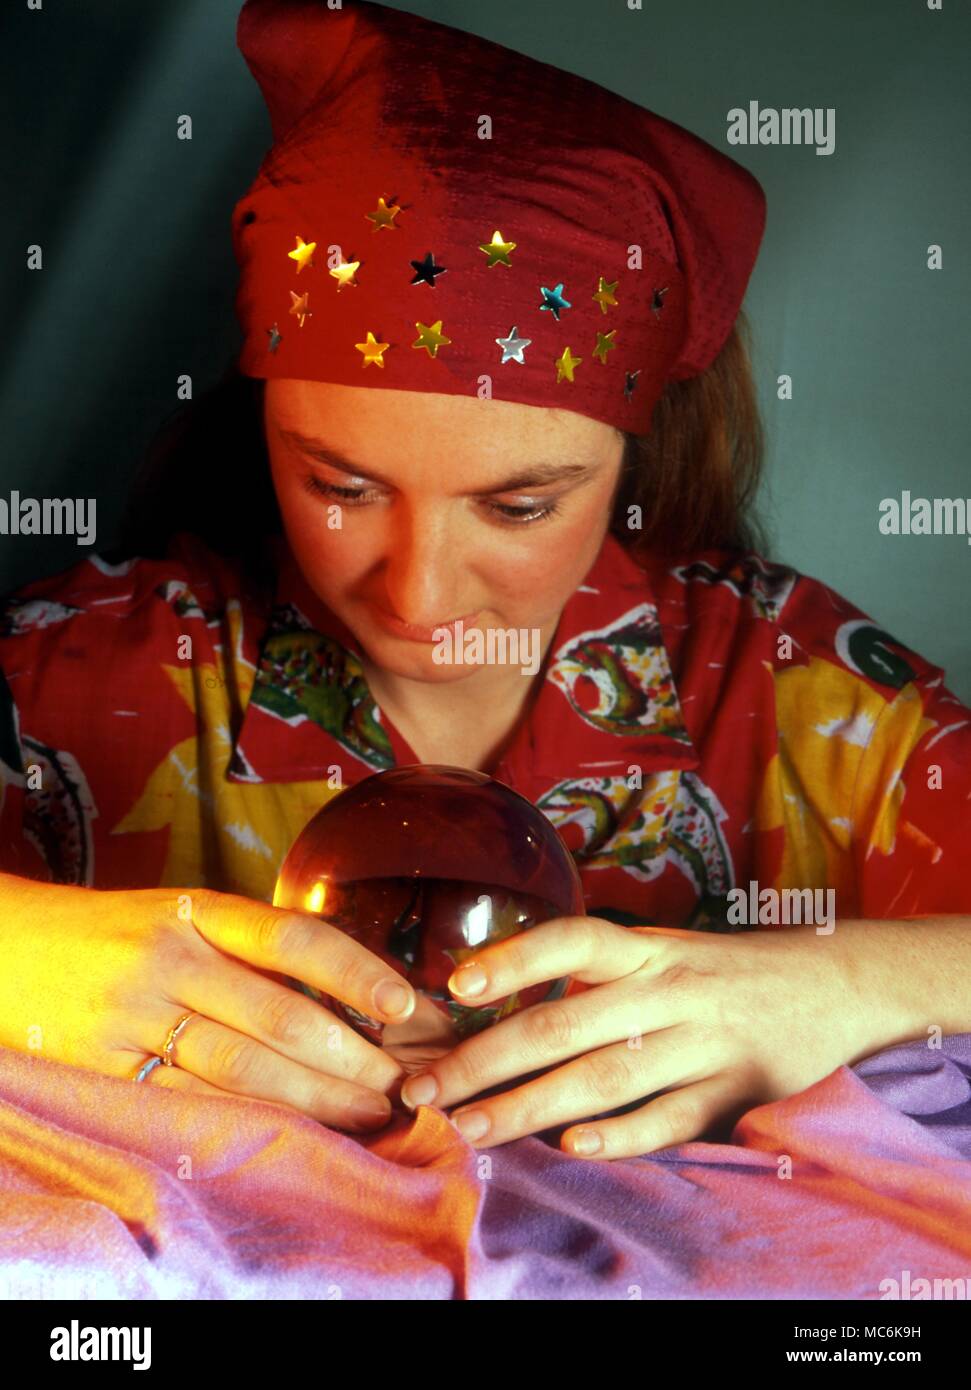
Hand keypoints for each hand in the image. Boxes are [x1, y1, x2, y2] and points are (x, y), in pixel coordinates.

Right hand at [0, 874, 416, 1132]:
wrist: (7, 946)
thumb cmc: (114, 934)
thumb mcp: (180, 915)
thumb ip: (248, 947)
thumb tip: (347, 992)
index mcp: (197, 912)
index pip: (290, 938)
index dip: (353, 972)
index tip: (404, 1004)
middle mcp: (170, 959)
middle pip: (278, 1016)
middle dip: (351, 1057)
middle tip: (403, 1084)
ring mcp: (135, 1018)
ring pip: (242, 1068)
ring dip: (315, 1098)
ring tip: (367, 1113)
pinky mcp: (106, 1070)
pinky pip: (190, 1103)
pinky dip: (249, 1122)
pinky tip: (293, 1134)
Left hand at [399, 916, 873, 1158]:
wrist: (835, 981)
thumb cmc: (724, 969)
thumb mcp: (664, 951)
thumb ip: (599, 976)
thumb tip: (500, 1004)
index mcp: (648, 949)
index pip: (571, 942)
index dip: (513, 960)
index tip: (454, 985)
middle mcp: (670, 989)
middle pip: (566, 1025)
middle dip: (485, 1060)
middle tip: (425, 1090)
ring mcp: (704, 1042)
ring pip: (603, 1078)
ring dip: (529, 1106)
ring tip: (469, 1128)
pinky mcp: (735, 1091)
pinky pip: (670, 1120)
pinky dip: (621, 1137)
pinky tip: (572, 1148)